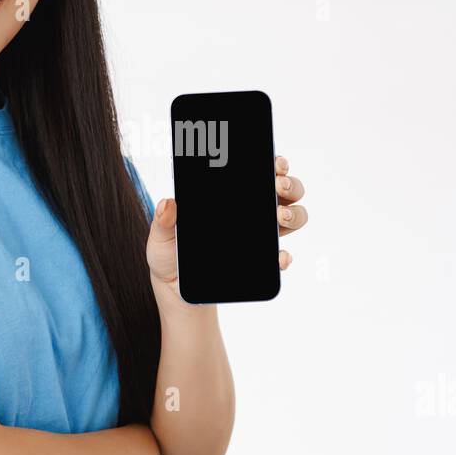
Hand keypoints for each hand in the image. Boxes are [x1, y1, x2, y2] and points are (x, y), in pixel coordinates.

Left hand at [146, 155, 307, 298]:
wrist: (177, 290)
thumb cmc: (170, 255)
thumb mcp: (162, 236)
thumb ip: (164, 221)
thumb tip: (168, 202)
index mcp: (231, 195)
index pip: (259, 171)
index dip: (275, 164)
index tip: (276, 164)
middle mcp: (252, 211)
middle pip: (286, 190)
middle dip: (289, 184)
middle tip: (277, 186)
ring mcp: (260, 236)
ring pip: (293, 217)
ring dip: (293, 214)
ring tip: (278, 218)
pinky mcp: (261, 262)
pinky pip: (281, 256)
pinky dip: (283, 256)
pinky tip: (279, 257)